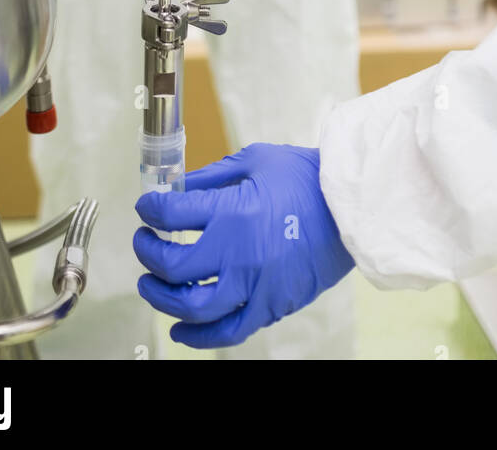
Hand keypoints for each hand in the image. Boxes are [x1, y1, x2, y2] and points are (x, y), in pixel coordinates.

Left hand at [134, 144, 353, 348]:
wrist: (351, 207)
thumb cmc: (308, 178)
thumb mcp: (255, 161)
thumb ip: (212, 176)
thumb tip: (179, 189)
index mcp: (232, 211)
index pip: (170, 216)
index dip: (150, 211)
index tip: (147, 208)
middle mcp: (237, 253)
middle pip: (172, 267)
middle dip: (148, 254)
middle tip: (145, 243)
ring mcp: (254, 284)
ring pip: (192, 308)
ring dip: (163, 298)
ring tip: (151, 285)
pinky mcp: (271, 305)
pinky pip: (228, 330)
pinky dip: (199, 336)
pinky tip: (181, 329)